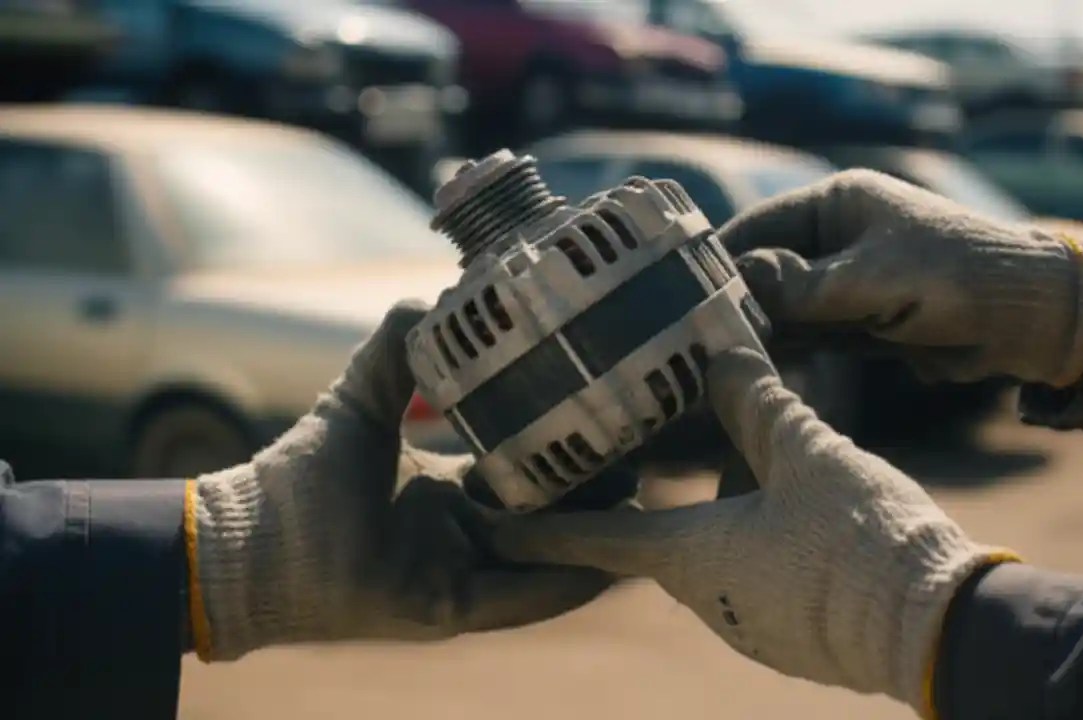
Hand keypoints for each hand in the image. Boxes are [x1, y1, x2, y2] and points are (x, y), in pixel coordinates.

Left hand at [189, 301, 613, 660]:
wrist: (250, 540)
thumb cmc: (301, 475)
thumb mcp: (364, 395)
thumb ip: (400, 344)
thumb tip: (439, 293)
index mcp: (448, 494)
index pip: (523, 470)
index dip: (564, 447)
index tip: (604, 413)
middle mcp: (461, 537)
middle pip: (546, 515)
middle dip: (592, 492)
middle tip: (639, 456)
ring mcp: (461, 576)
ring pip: (545, 558)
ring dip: (591, 537)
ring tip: (642, 503)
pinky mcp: (449, 608)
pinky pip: (521, 598)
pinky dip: (564, 582)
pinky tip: (608, 561)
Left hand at [491, 348, 1017, 715]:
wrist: (938, 626)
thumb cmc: (860, 541)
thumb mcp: (805, 453)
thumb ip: (757, 403)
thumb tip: (721, 353)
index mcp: (692, 557)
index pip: (595, 539)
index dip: (541, 528)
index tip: (491, 524)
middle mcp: (711, 598)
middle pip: (658, 541)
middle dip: (644, 502)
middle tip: (628, 459)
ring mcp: (753, 624)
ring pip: (713, 555)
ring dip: (712, 515)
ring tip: (732, 466)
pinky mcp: (794, 634)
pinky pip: (756, 576)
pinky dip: (755, 538)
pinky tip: (789, 510)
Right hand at [720, 170, 1082, 385]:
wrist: (1034, 318)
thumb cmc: (961, 278)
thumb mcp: (875, 279)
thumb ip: (804, 286)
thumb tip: (739, 280)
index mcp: (840, 202)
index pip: (759, 226)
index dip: (721, 260)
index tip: (679, 296)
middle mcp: (837, 237)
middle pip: (767, 269)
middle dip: (736, 302)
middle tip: (692, 340)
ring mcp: (849, 279)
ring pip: (786, 306)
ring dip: (761, 331)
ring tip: (717, 361)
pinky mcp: (863, 319)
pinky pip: (812, 333)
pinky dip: (790, 349)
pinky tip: (760, 370)